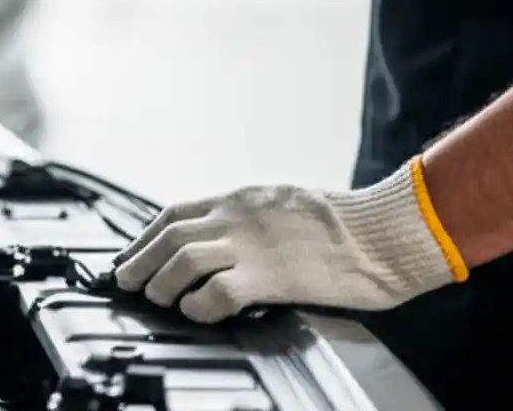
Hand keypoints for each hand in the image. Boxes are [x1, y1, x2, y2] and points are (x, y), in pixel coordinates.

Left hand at [113, 160, 464, 322]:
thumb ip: (245, 218)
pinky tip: (196, 312)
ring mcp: (252, 245)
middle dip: (140, 262)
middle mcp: (237, 218)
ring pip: (182, 260)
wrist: (385, 232)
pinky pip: (216, 291)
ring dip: (162, 283)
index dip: (144, 238)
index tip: (131, 256)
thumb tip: (217, 237)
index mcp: (240, 200)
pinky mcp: (270, 276)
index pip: (173, 214)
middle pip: (169, 237)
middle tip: (128, 283)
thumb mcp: (281, 204)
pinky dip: (197, 304)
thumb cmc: (344, 222)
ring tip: (159, 300)